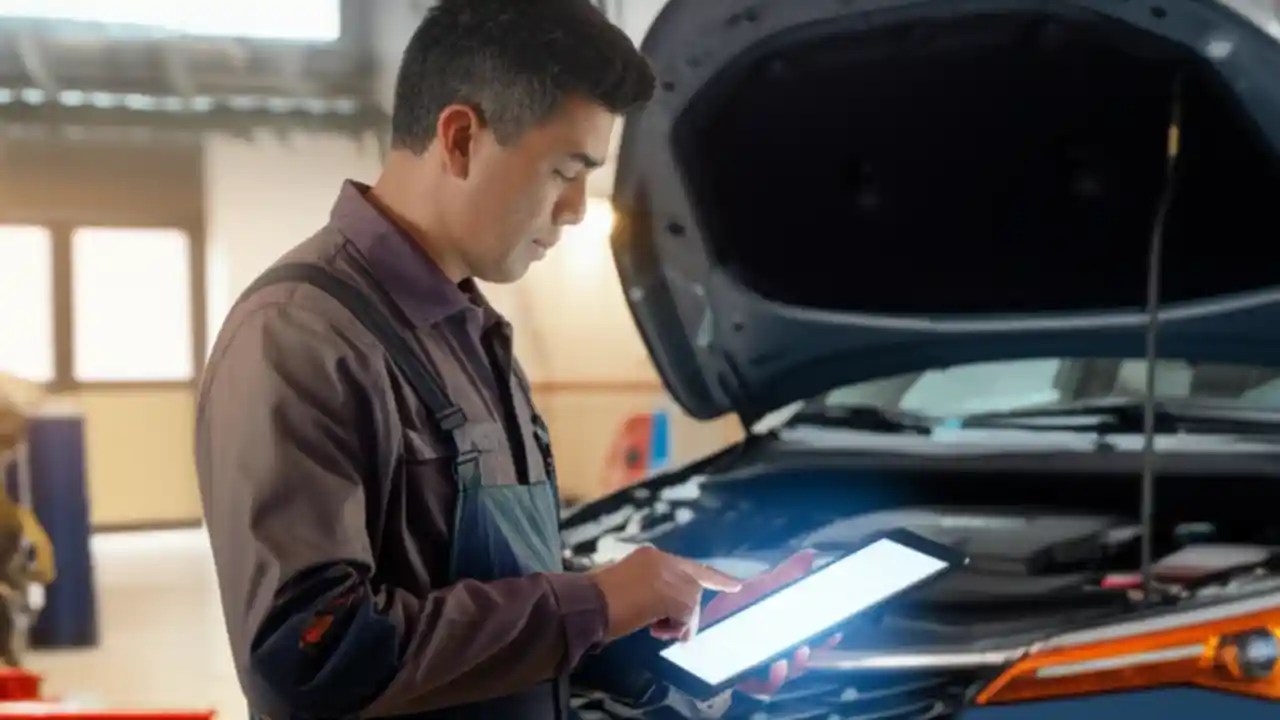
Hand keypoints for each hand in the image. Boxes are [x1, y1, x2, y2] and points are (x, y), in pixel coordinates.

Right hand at [589, 545, 741, 641]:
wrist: (586, 603)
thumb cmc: (596, 599)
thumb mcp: (627, 585)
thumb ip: (650, 590)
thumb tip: (664, 611)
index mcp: (652, 556)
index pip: (691, 567)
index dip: (716, 578)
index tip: (737, 585)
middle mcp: (664, 561)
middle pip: (694, 588)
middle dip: (688, 613)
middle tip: (672, 632)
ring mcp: (669, 576)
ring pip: (690, 604)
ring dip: (678, 623)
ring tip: (656, 631)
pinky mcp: (671, 594)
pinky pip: (685, 617)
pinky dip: (675, 628)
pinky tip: (655, 630)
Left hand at [701, 548, 842, 696]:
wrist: (704, 619)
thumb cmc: (738, 603)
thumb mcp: (763, 585)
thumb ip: (788, 573)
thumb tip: (811, 553)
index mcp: (786, 630)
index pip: (814, 636)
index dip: (828, 636)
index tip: (837, 629)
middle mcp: (779, 649)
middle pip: (805, 655)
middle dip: (815, 649)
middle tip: (818, 638)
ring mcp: (765, 665)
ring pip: (789, 671)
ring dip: (798, 664)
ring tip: (798, 651)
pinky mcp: (746, 676)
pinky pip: (764, 685)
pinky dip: (774, 679)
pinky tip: (776, 666)